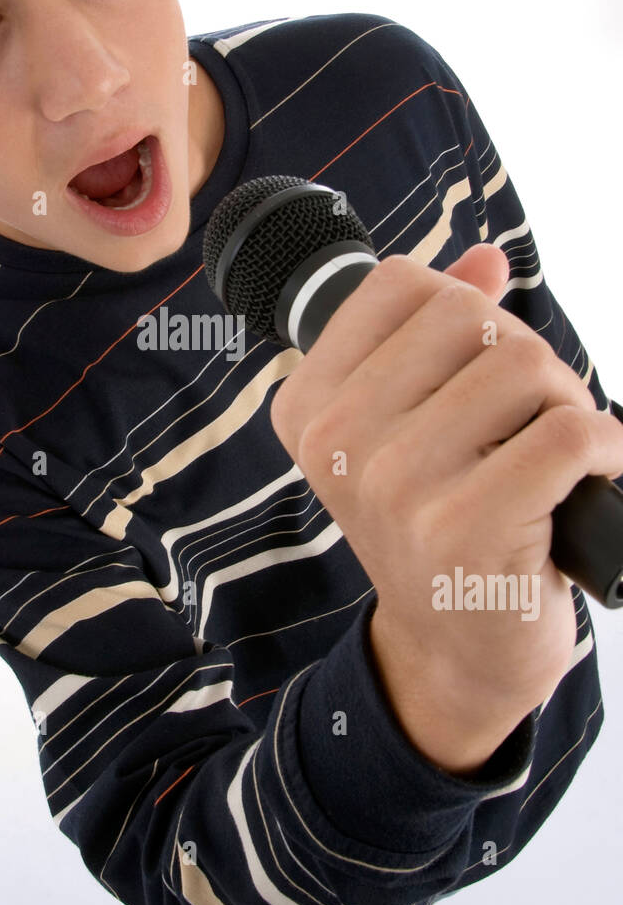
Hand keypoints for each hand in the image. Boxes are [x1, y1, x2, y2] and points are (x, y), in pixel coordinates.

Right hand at [270, 243, 622, 719]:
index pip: (399, 285)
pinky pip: (568, 432)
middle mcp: (338, 443)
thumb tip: (484, 258)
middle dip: (526, 355)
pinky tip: (591, 475)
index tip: (479, 364)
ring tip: (557, 450)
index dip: (465, 307)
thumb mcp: (413, 428)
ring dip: (567, 402)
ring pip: (525, 367)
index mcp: (311, 407)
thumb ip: (438, 338)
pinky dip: (605, 445)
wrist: (457, 646)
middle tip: (534, 413)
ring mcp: (395, 487)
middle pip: (470, 317)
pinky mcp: (465, 528)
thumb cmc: (440, 525)